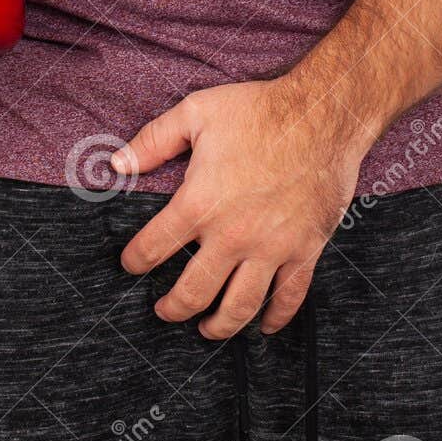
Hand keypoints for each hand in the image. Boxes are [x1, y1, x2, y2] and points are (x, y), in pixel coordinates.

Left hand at [115, 78, 370, 336]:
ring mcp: (271, 248)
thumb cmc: (260, 110)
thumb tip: (117, 165)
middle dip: (172, 308)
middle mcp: (232, 235)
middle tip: (164, 310)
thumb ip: (153, 140)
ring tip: (206, 330)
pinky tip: (265, 327)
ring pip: (239, 307)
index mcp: (199, 203)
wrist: (324, 115)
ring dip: (218, 327)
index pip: (153, 249)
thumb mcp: (196, 113)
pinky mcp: (305, 250)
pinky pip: (290, 296)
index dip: (135, 262)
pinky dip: (276, 318)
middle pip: (193, 293)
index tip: (131, 265)